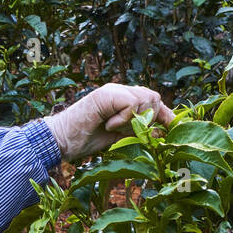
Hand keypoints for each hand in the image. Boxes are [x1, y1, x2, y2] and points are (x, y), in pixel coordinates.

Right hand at [46, 83, 174, 160]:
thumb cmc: (83, 142)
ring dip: (135, 119)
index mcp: (123, 100)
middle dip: (150, 118)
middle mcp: (119, 91)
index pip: (153, 102)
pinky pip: (131, 103)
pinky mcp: (106, 94)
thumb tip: (160, 134)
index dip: (165, 115)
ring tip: (115, 128)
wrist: (60, 141)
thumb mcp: (118, 138)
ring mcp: (112, 90)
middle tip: (130, 132)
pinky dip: (124, 118)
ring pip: (146, 98)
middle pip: (154, 97)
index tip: (173, 129)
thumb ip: (136, 132)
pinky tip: (109, 125)